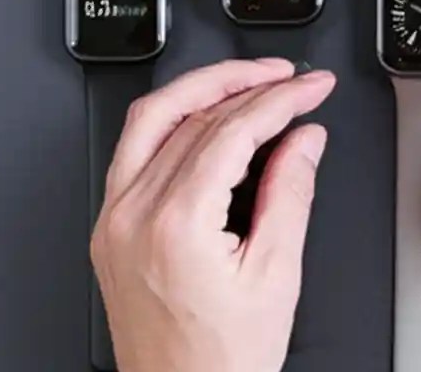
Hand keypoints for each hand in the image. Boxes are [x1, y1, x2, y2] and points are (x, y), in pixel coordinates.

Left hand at [90, 59, 336, 371]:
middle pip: (191, 116)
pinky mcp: (109, 229)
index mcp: (175, 225)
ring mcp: (112, 220)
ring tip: (250, 82)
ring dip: (203, 90)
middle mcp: (132, 215)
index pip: (232, 130)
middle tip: (290, 77)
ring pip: (152, 121)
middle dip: (247, 84)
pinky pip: (135, 151)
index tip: (311, 88)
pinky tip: (205, 118)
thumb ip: (290, 194)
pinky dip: (174, 122)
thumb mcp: (276, 276)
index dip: (280, 99)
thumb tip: (303, 139)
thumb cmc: (221, 362)